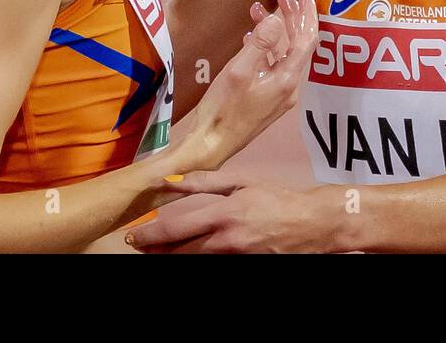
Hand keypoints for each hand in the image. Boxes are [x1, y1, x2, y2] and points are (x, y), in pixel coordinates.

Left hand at [126, 171, 320, 252]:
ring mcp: (235, 258)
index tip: (133, 237)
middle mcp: (225, 241)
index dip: (150, 236)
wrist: (311, 225)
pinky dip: (197, 259)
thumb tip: (173, 179)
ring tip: (158, 252)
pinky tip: (188, 252)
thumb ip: (206, 181)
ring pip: (194, 261)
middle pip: (180, 252)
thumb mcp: (242, 182)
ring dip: (173, 256)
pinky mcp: (243, 265)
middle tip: (139, 247)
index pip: (175, 230)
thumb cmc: (276, 199)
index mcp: (223, 215)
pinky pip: (212, 264)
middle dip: (156, 251)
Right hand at [177, 0, 318, 170]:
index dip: (306, 14)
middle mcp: (290, 87)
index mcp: (287, 79)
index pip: (307, 39)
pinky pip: (275, 66)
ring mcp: (280, 95)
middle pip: (299, 45)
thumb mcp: (238, 71)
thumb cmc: (223, 110)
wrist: (213, 146)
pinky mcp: (268, 100)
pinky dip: (267, 48)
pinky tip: (251, 38)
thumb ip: (260, 43)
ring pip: (285, 54)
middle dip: (291, 17)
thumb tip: (277, 17)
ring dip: (275, 31)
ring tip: (256, 11)